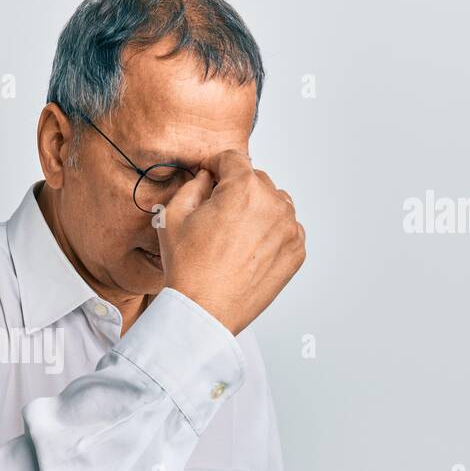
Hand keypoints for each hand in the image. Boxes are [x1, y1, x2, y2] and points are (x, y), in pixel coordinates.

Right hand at [157, 151, 305, 334]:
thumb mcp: (173, 215)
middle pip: (255, 180)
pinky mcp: (296, 251)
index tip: (209, 177)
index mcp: (244, 189)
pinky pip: (286, 228)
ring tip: (234, 234)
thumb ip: (193, 184)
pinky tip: (248, 248)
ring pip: (274, 203)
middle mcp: (273, 204)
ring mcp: (290, 229)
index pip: (232, 159)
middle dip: (236, 190)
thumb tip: (207, 177)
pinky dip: (270, 232)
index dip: (215, 166)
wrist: (204, 311)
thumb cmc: (188, 268)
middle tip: (217, 214)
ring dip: (256, 209)